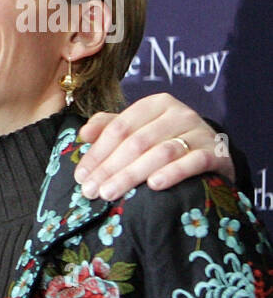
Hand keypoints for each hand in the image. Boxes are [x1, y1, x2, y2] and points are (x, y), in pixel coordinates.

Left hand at [76, 92, 235, 200]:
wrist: (212, 154)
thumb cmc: (164, 141)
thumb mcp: (137, 130)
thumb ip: (109, 127)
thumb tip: (84, 133)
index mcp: (155, 104)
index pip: (119, 128)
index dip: (97, 153)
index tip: (80, 176)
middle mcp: (179, 114)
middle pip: (136, 142)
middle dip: (109, 168)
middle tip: (90, 191)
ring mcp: (200, 132)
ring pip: (160, 153)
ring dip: (131, 175)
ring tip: (109, 193)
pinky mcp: (217, 152)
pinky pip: (193, 162)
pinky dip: (173, 173)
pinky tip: (154, 186)